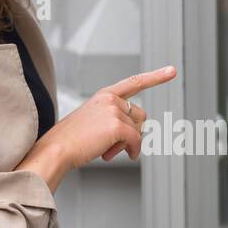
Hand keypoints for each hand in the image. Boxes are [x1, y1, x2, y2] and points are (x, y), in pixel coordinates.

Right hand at [23, 66, 176, 185]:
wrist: (56, 149)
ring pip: (138, 130)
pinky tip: (124, 156)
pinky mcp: (117, 125)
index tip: (171, 71)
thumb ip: (114, 121)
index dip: (155, 77)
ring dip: (128, 143)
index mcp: (104, 95)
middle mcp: (110, 99)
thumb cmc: (70, 140)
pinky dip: (133, 151)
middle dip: (132, 132)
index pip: (134, 82)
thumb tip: (135, 136)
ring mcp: (114, 110)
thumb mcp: (93, 123)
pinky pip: (136, 141)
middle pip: (140, 116)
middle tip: (113, 145)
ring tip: (106, 149)